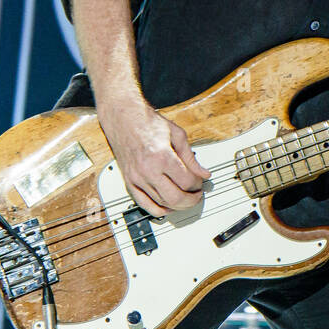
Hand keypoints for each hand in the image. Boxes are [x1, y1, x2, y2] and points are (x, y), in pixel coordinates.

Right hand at [99, 101, 210, 215]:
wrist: (124, 118)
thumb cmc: (148, 123)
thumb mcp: (177, 135)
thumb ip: (191, 157)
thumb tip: (204, 173)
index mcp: (161, 156)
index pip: (187, 181)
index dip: (198, 184)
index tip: (201, 181)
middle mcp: (147, 170)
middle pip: (176, 198)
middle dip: (191, 199)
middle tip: (197, 194)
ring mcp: (136, 178)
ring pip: (162, 204)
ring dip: (178, 205)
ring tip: (186, 198)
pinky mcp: (129, 182)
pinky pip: (144, 204)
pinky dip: (159, 210)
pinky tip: (169, 206)